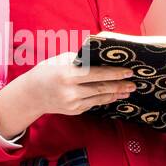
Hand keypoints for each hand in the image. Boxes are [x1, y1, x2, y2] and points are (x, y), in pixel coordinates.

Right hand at [0, 50, 135, 134]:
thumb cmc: (47, 71)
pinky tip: (115, 95)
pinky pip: (94, 103)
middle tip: (133, 82)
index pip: (96, 73)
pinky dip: (105, 99)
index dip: (114, 73)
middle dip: (120, 84)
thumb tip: (102, 54)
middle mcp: (70, 91)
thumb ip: (81, 59)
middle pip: (101, 87)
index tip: (128, 70)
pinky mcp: (74, 111)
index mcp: (67, 74)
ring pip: (100, 97)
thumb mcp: (61, 60)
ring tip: (128, 89)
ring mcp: (73, 103)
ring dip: (116, 93)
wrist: (31, 95)